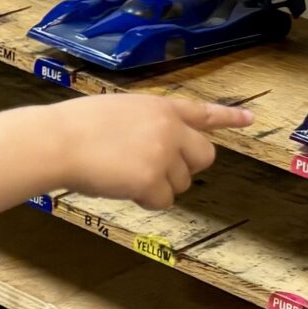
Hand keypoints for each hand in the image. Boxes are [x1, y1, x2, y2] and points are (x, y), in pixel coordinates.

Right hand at [50, 91, 255, 209]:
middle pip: (204, 156)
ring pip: (182, 183)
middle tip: (154, 170)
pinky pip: (163, 201)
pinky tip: (122, 186)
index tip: (249, 119)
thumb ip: (147, 123)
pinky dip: (146, 201)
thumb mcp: (120, 111)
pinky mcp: (153, 179)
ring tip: (124, 172)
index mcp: (159, 107)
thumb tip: (161, 148)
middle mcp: (169, 127)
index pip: (201, 111)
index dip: (227, 117)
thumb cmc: (76, 128)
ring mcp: (163, 153)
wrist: (57, 141)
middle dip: (185, 168)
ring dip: (158, 185)